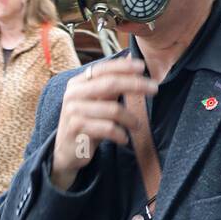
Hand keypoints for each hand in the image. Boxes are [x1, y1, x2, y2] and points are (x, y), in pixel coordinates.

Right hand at [50, 57, 157, 189]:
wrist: (66, 152)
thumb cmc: (86, 125)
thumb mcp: (96, 103)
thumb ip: (109, 87)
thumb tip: (133, 67)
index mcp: (77, 83)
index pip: (103, 69)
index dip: (124, 67)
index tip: (143, 67)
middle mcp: (73, 94)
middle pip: (110, 84)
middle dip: (135, 85)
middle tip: (154, 89)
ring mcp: (73, 111)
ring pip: (113, 109)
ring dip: (130, 119)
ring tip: (136, 126)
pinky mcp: (77, 129)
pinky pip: (108, 128)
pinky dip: (120, 134)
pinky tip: (124, 139)